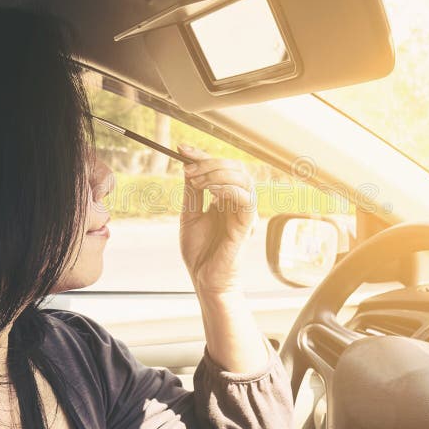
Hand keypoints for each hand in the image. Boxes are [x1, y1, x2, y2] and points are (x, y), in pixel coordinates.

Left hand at [178, 145, 256, 294]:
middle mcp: (239, 202)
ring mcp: (245, 213)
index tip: (181, 148)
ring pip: (243, 179)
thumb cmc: (200, 252)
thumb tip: (187, 165)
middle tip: (186, 168)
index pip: (222, 168)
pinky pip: (245, 199)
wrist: (204, 279)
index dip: (203, 155)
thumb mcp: (190, 214)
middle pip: (235, 168)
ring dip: (217, 173)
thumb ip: (192, 191)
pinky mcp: (246, 225)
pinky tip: (210, 191)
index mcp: (227, 199)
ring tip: (195, 181)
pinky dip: (228, 188)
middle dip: (210, 162)